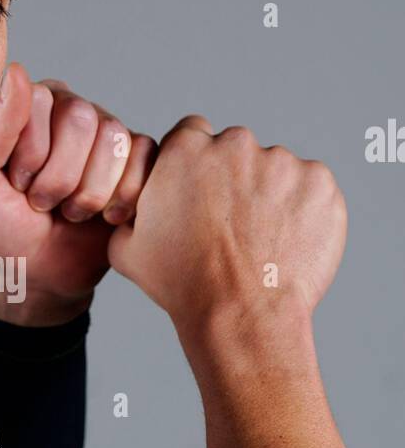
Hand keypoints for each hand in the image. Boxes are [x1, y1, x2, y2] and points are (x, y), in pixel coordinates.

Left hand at [0, 62, 158, 324]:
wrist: (35, 277)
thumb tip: (17, 72)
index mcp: (27, 104)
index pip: (42, 101)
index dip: (32, 154)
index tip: (16, 185)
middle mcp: (69, 109)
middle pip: (84, 118)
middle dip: (61, 177)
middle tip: (42, 204)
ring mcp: (106, 134)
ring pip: (116, 139)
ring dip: (90, 192)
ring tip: (69, 213)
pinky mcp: (137, 161)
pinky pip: (147, 156)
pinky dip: (124, 196)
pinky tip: (105, 217)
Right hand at [106, 114, 347, 339]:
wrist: (240, 314)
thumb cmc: (181, 285)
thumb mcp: (127, 247)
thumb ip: (130, 210)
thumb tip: (130, 206)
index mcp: (185, 149)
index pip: (192, 132)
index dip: (196, 164)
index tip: (202, 192)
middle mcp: (235, 144)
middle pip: (236, 149)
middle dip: (235, 179)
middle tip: (232, 225)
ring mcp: (282, 161)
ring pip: (276, 171)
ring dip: (270, 196)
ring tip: (261, 243)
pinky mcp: (320, 182)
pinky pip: (311, 189)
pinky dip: (303, 211)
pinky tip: (287, 244)